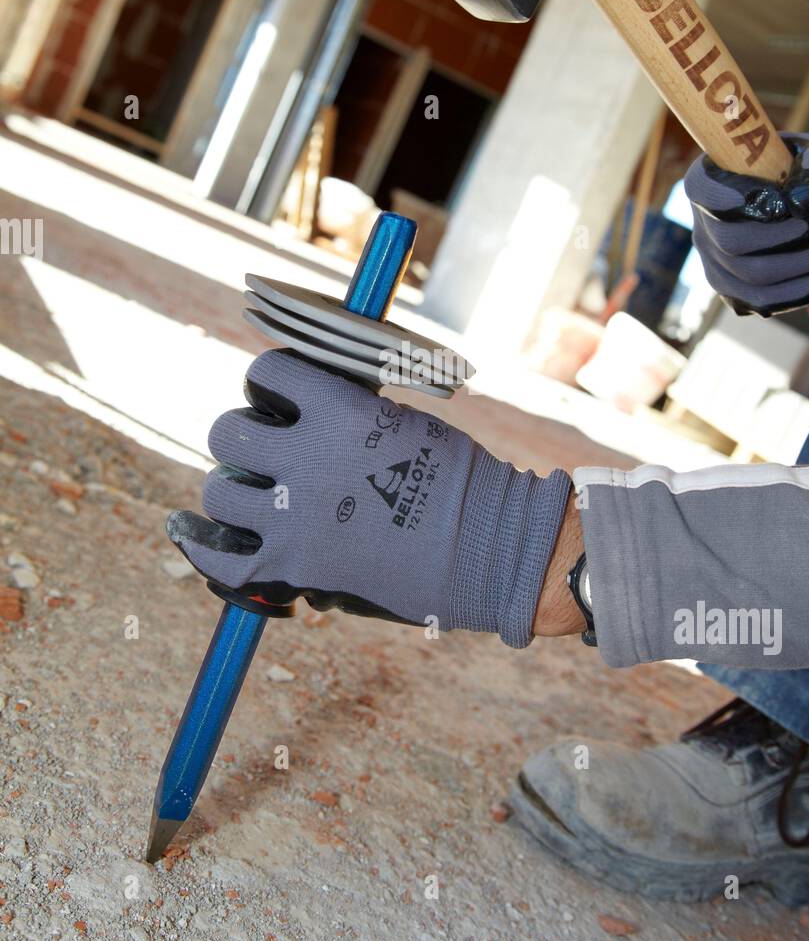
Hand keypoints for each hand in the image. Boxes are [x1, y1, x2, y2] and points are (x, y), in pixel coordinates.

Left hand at [167, 349, 571, 647]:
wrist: (488, 551)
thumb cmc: (458, 482)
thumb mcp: (403, 421)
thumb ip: (345, 416)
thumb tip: (301, 407)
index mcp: (338, 410)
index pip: (265, 373)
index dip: (267, 384)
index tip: (277, 399)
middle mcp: (305, 459)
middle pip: (228, 432)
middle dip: (244, 438)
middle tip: (267, 455)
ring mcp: (294, 518)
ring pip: (218, 492)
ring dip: (230, 491)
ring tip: (251, 498)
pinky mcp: (294, 568)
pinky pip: (218, 558)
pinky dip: (198, 544)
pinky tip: (187, 530)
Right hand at [684, 129, 808, 317]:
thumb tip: (799, 200)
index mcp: (714, 174)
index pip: (702, 188)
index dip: (736, 199)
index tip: (782, 203)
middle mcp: (704, 220)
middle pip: (730, 240)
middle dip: (785, 237)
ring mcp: (715, 260)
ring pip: (751, 274)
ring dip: (801, 263)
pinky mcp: (733, 291)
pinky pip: (762, 300)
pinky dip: (802, 290)